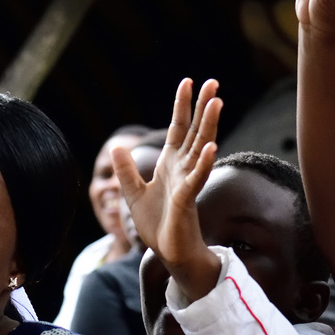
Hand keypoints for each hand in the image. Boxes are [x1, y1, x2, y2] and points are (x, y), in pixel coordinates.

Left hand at [113, 77, 222, 299]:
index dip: (182, 106)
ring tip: (217, 101)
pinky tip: (211, 146)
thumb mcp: (133, 195)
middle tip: (213, 81)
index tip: (188, 82)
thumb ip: (126, 172)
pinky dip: (204, 162)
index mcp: (170, 164)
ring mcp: (187, 182)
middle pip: (194, 131)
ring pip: (200, 147)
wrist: (169, 252)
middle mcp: (183, 168)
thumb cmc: (157, 225)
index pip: (179, 128)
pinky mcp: (187, 199)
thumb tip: (116, 148)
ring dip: (209, 125)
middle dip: (203, 106)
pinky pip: (197, 177)